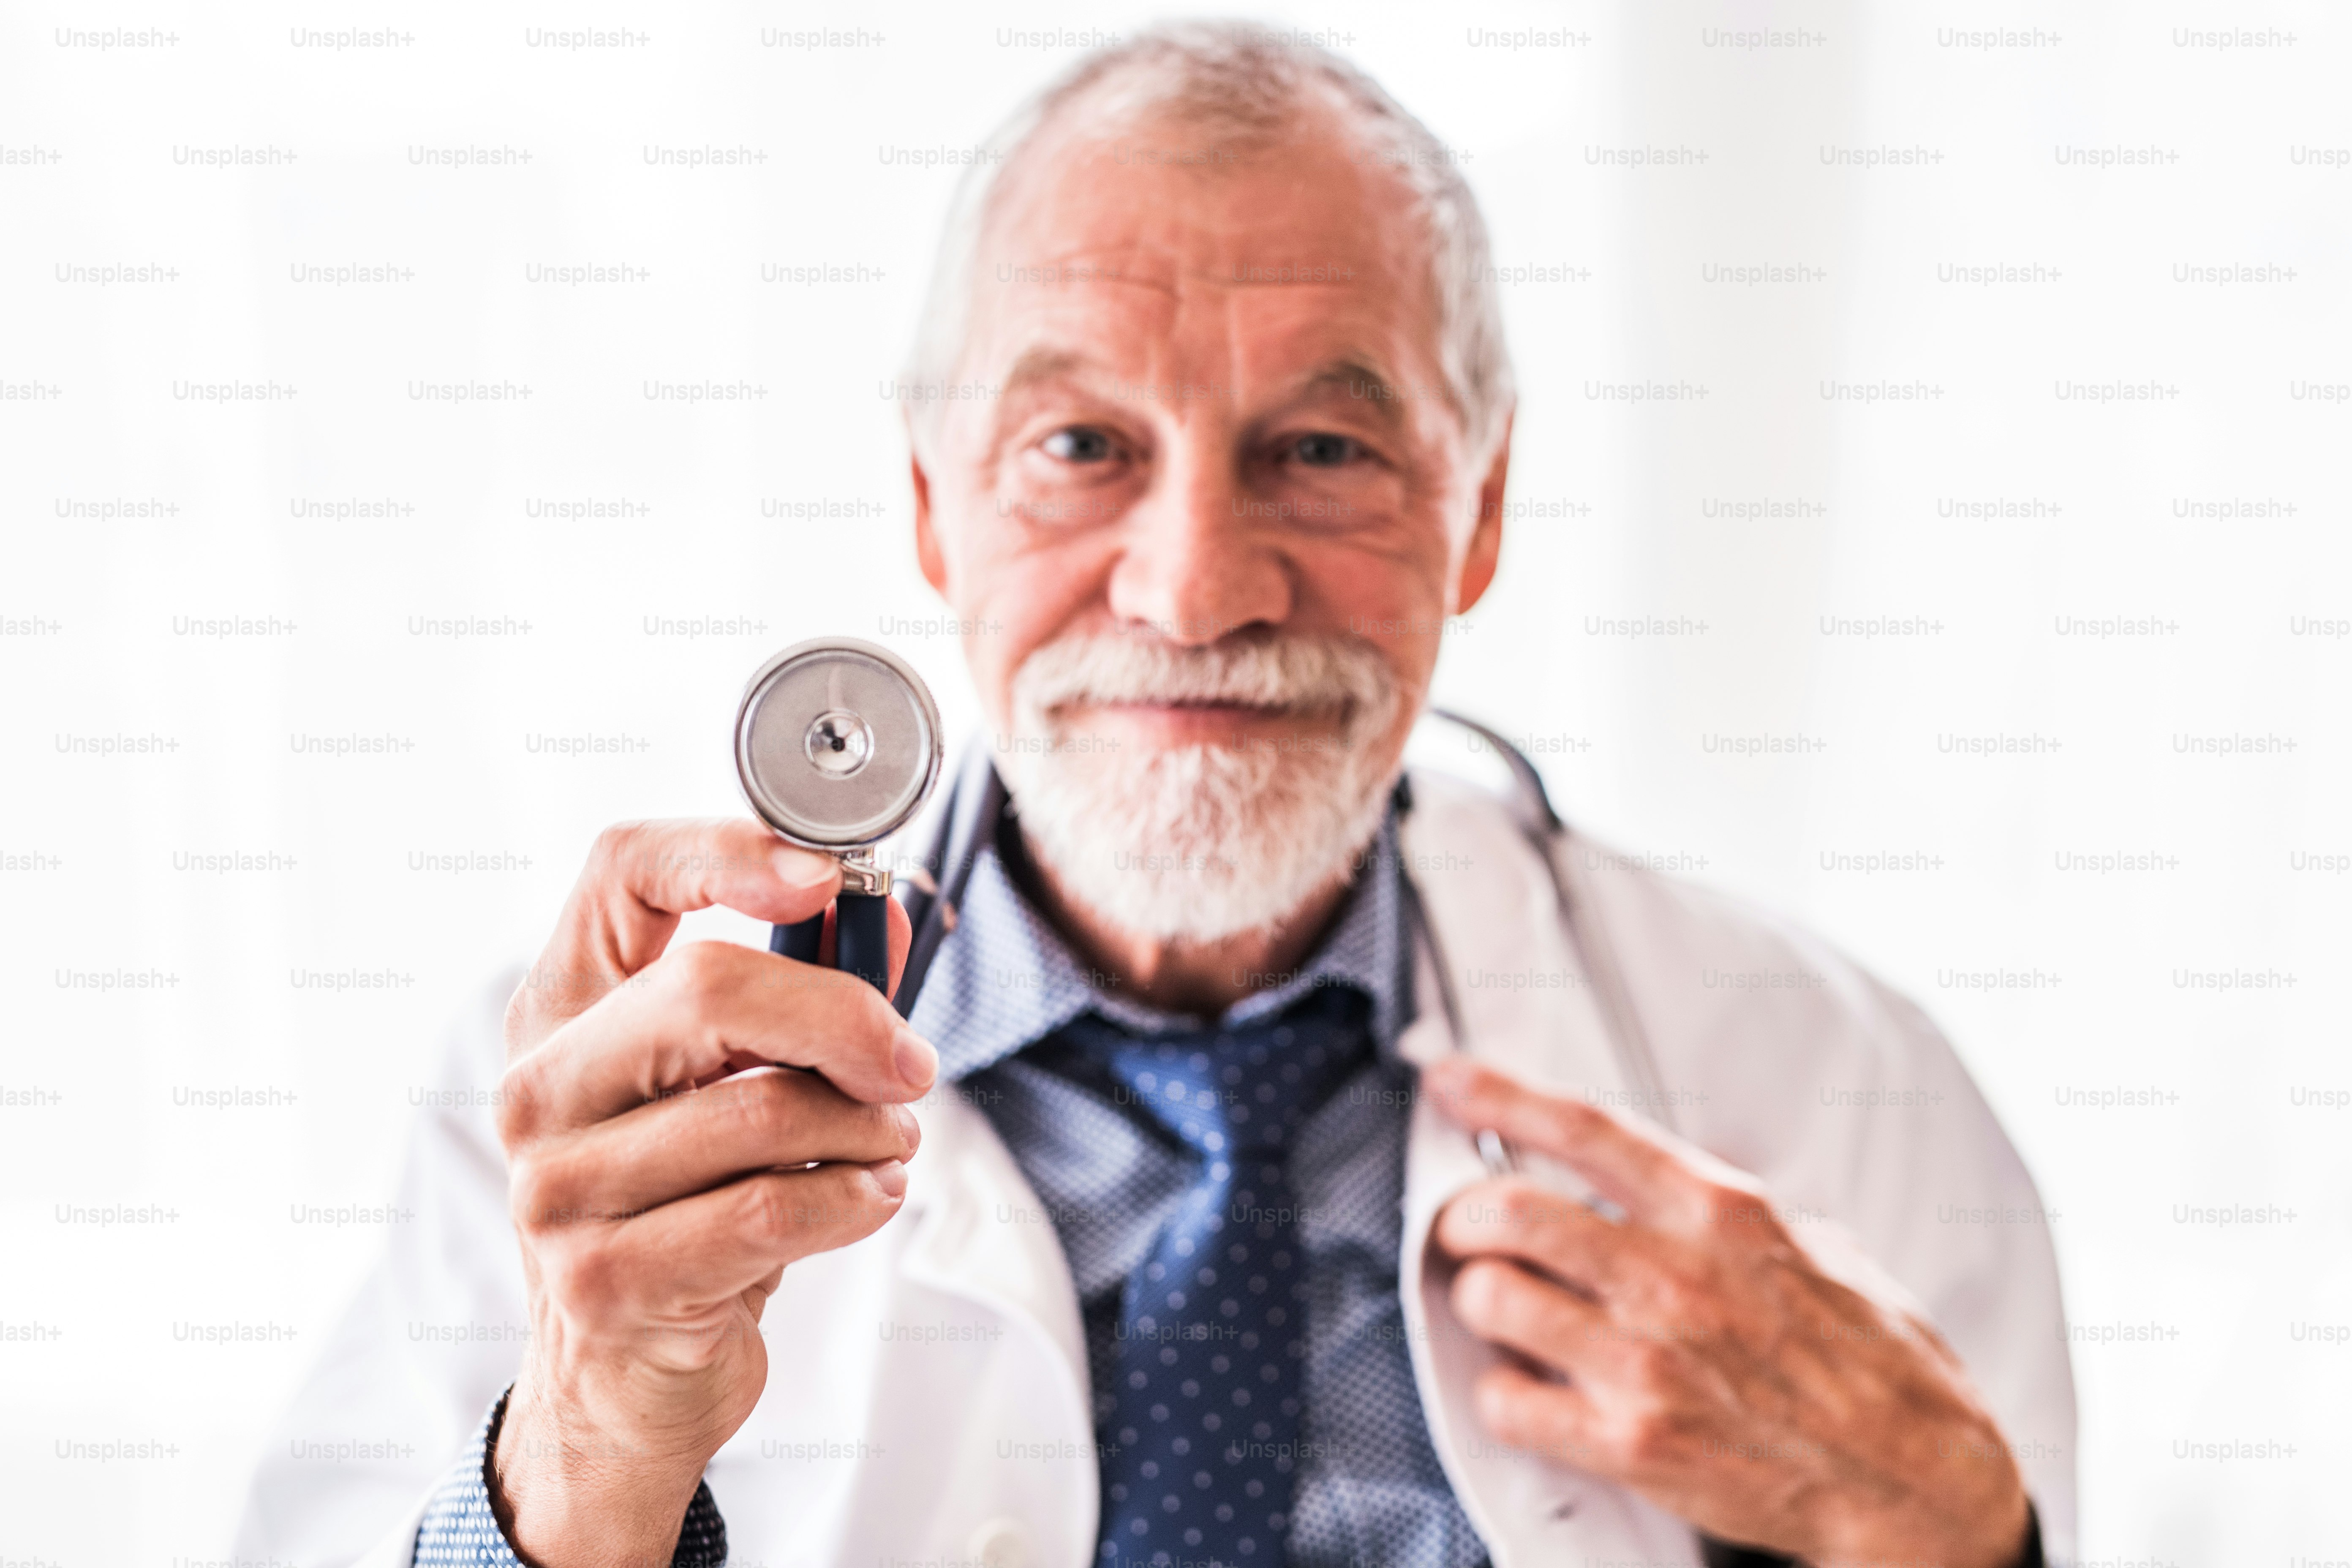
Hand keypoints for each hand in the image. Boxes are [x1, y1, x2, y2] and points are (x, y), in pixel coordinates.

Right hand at [490, 819, 934, 1567]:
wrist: (624, 1380)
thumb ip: (800, 998)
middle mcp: (539, 1089)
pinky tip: (870, 1198)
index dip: (727, 852)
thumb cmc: (691, 1210)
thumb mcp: (734, 1087)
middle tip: (908, 1064)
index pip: (620, 871)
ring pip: (760, 1108)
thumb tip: (884, 919)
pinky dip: (853, 1198)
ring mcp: (556, 1189)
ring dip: (865, 1127)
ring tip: (886, 1145)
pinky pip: (769, 1209)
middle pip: (708, 988)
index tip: (823, 878)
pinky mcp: (605, 1279)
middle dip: (844, 1020)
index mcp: (560, 1011)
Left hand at [1423, 1058, 2030, 1567]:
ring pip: (1491, 1298)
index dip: (1502, 1095)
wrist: (1920, 1483)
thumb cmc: (1876, 1366)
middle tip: (1469, 1227)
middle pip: (1508, 1211)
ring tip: (1508, 1309)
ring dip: (1483, 1300)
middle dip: (1467, 1214)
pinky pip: (1508, 1400)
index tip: (1450, 1082)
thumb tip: (1650, 1186)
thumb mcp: (1816, 1248)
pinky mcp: (1633, 1444)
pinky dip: (1503, 1391)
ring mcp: (1648, 1361)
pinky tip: (1532, 1388)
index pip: (1585, 1129)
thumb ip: (1723, 1217)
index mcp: (1721, 1214)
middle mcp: (1676, 1278)